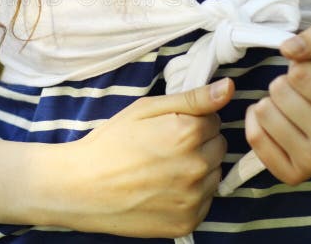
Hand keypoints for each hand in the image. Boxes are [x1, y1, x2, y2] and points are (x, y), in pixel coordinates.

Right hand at [55, 77, 233, 238]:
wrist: (82, 188)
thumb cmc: (110, 143)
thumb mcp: (145, 109)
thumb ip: (191, 98)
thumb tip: (228, 88)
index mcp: (187, 132)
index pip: (214, 120)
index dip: (190, 121)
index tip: (167, 128)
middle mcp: (197, 166)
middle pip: (219, 147)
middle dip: (199, 144)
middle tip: (164, 148)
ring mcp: (194, 198)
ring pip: (214, 175)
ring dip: (197, 170)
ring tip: (162, 170)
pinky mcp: (189, 222)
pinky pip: (205, 202)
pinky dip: (190, 195)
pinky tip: (163, 190)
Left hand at [245, 24, 310, 185]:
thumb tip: (288, 48)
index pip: (299, 73)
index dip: (301, 65)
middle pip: (279, 92)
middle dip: (285, 83)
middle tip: (303, 93)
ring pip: (263, 112)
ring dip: (271, 101)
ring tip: (292, 106)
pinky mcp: (292, 175)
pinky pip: (254, 137)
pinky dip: (256, 121)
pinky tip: (276, 119)